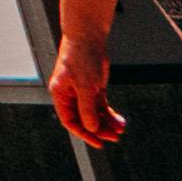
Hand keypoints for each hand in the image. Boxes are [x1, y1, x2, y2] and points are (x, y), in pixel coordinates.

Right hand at [46, 34, 124, 152]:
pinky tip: (120, 121)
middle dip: (99, 129)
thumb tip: (92, 128)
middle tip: (114, 137)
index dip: (83, 133)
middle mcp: (71, 96)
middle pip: (84, 119)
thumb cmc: (81, 59)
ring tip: (120, 130)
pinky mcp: (94, 88)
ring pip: (94, 114)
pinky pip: (101, 106)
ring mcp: (83, 92)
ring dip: (107, 123)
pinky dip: (110, 114)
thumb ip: (87, 108)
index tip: (98, 142)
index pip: (70, 120)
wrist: (88, 38)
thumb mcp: (85, 85)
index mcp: (61, 95)